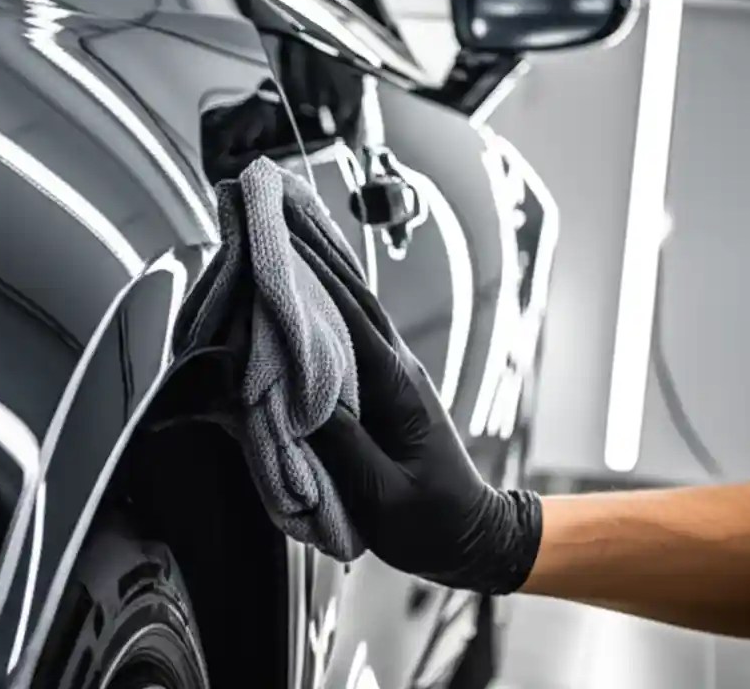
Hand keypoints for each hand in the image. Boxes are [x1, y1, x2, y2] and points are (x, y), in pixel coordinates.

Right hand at [302, 255, 541, 593]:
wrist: (473, 537)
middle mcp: (398, 370)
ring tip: (289, 231)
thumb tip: (296, 397)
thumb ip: (340, 443)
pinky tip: (311, 288)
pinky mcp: (385, 388)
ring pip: (354, 309)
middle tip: (277, 213)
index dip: (313, 276)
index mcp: (397, 388)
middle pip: (352, 297)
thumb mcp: (381, 494)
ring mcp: (394, 375)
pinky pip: (351, 334)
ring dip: (322, 269)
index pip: (349, 318)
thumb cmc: (432, 522)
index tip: (279, 240)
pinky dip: (329, 302)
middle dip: (314, 252)